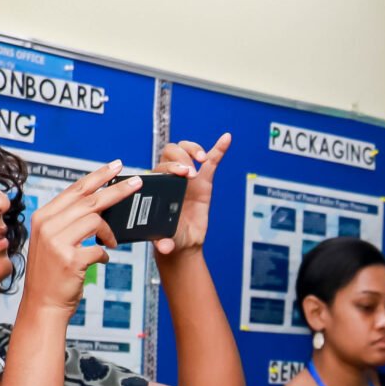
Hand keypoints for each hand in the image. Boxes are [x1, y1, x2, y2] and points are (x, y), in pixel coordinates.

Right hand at [23, 161, 141, 314]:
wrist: (42, 304)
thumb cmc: (52, 273)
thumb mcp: (53, 241)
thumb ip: (69, 221)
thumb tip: (98, 204)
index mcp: (43, 217)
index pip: (75, 190)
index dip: (98, 176)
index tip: (116, 167)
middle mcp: (47, 226)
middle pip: (90, 200)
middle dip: (117, 190)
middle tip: (137, 183)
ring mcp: (57, 243)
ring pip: (96, 221)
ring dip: (109, 232)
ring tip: (112, 241)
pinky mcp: (70, 260)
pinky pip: (99, 249)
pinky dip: (105, 254)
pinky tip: (102, 258)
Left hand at [155, 133, 229, 256]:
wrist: (182, 241)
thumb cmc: (169, 237)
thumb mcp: (164, 239)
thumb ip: (163, 241)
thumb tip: (164, 246)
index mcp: (158, 187)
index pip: (162, 167)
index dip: (172, 166)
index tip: (182, 175)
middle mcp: (170, 177)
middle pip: (172, 153)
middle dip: (182, 158)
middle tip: (192, 173)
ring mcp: (188, 176)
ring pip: (186, 150)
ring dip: (194, 149)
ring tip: (202, 158)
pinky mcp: (204, 179)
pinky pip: (212, 159)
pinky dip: (218, 148)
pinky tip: (226, 139)